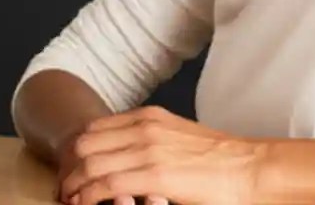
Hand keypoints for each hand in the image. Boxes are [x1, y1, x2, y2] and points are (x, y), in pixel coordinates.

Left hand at [59, 106, 262, 204]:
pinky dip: (88, 196)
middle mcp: (144, 128)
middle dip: (69, 168)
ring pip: (90, 164)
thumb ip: (149, 141)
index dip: (77, 152)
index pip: (94, 130)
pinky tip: (83, 204)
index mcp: (148, 117)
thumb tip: (128, 157)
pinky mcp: (155, 175)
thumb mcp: (177, 138)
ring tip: (69, 200)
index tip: (71, 172)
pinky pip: (106, 184)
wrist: (251, 168)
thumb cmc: (220, 160)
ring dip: (74, 185)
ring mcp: (148, 150)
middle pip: (85, 144)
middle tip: (64, 189)